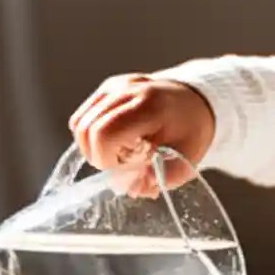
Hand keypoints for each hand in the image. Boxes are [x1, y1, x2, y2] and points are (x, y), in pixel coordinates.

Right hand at [68, 74, 215, 196]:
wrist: (196, 101)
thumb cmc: (191, 132)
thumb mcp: (186, 160)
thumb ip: (159, 178)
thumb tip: (130, 188)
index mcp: (150, 106)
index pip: (104, 133)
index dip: (106, 159)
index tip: (125, 168)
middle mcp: (128, 89)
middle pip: (86, 128)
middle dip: (98, 156)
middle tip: (122, 163)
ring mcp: (115, 86)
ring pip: (78, 122)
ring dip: (91, 146)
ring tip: (118, 152)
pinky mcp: (107, 88)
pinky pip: (82, 116)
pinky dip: (90, 135)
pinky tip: (113, 140)